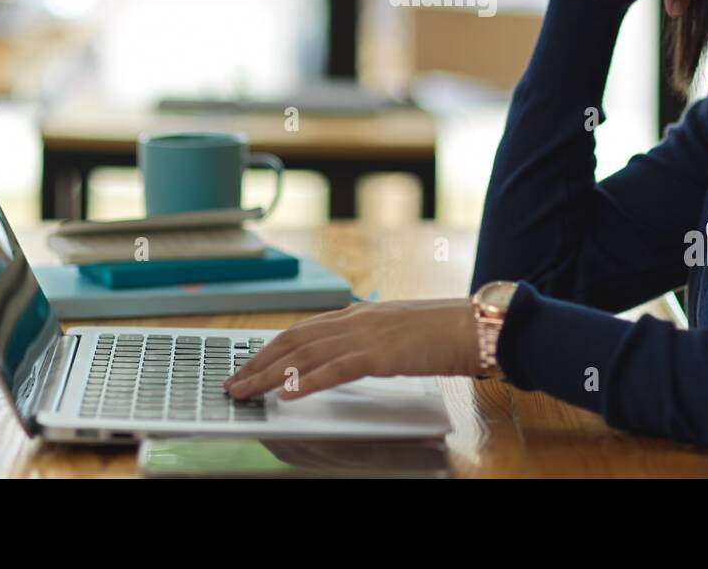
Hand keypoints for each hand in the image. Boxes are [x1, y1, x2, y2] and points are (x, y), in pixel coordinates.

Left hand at [223, 299, 479, 400]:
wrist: (475, 325)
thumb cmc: (444, 331)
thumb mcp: (398, 333)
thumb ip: (370, 340)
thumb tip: (347, 357)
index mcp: (359, 314)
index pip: (302, 329)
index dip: (270, 347)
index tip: (248, 364)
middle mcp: (356, 319)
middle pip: (294, 340)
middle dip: (258, 362)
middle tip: (232, 382)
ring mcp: (367, 334)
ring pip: (306, 354)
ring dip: (270, 374)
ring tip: (246, 390)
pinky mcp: (382, 354)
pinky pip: (337, 369)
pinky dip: (309, 381)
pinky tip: (289, 393)